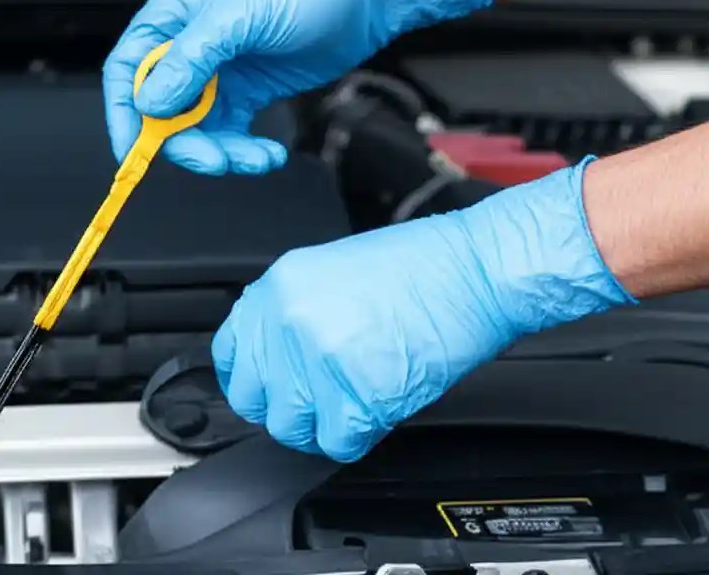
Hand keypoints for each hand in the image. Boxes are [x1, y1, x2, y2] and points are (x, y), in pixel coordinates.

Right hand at [103, 0, 495, 174]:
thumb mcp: (239, 16)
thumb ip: (191, 60)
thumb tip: (150, 103)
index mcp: (175, 13)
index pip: (129, 68)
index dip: (125, 112)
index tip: (133, 150)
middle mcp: (192, 43)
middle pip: (162, 109)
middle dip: (184, 141)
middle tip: (212, 160)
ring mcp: (221, 70)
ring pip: (199, 129)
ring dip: (222, 152)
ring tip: (253, 158)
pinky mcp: (251, 91)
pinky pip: (232, 134)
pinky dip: (245, 152)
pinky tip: (268, 154)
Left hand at [212, 159, 634, 460]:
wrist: (477, 269)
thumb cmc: (425, 266)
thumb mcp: (332, 271)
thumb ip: (293, 312)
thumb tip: (275, 355)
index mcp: (278, 287)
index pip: (231, 353)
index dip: (255, 378)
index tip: (274, 387)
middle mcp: (287, 322)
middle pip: (254, 399)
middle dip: (288, 407)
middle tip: (322, 399)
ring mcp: (318, 359)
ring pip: (292, 427)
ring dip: (323, 424)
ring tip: (356, 400)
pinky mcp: (356, 393)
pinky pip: (338, 442)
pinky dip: (359, 435)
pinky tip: (379, 405)